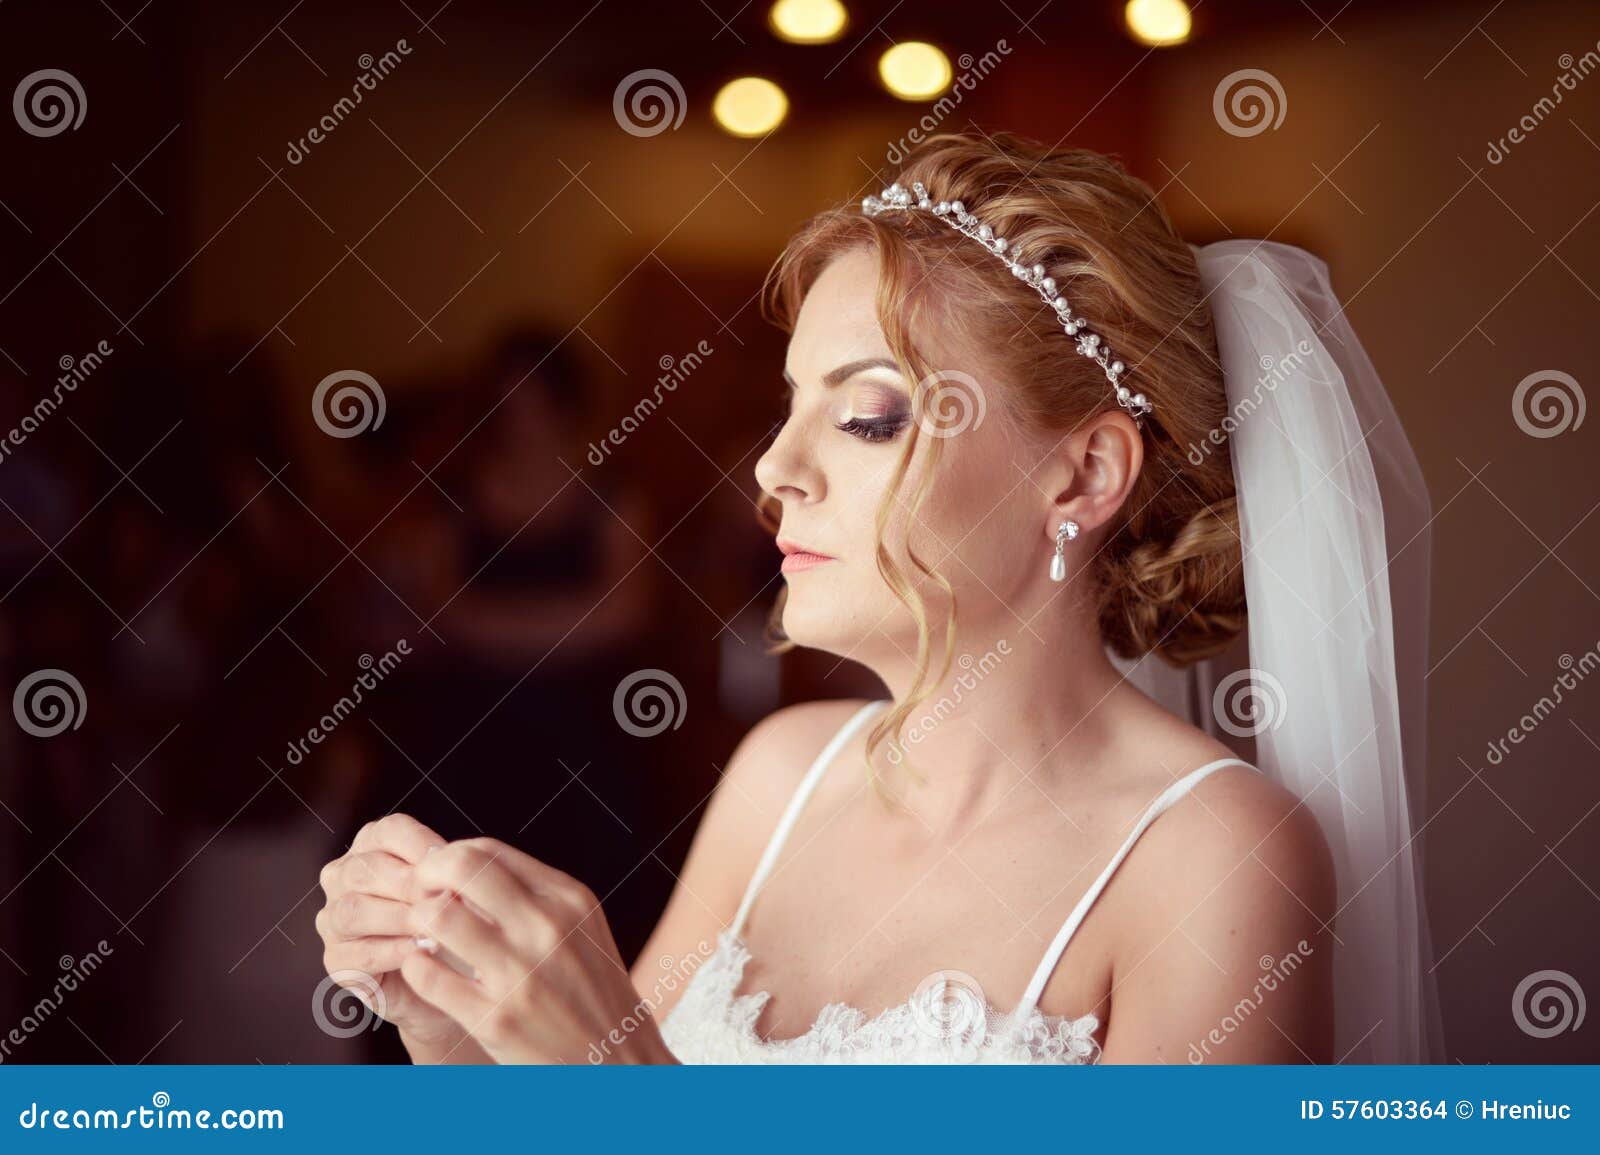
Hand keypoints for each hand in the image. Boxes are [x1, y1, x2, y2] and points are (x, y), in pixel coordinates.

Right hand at [315, 814, 485, 1060]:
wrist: (446, 975)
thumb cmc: (451, 919)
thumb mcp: (454, 886)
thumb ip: (449, 870)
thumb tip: (456, 863)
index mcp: (371, 846)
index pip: (389, 831)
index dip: (422, 845)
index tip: (456, 864)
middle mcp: (343, 877)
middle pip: (365, 870)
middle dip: (410, 884)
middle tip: (446, 900)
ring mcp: (333, 919)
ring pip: (354, 911)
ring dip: (400, 919)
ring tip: (437, 930)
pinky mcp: (336, 960)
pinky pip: (357, 953)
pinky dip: (392, 952)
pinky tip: (421, 952)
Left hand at [401, 837, 676, 1063]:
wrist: (621, 1065)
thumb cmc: (592, 994)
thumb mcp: (580, 930)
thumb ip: (532, 897)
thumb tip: (462, 871)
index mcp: (568, 899)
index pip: (487, 850)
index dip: (449, 859)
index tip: (438, 880)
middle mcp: (546, 927)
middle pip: (461, 866)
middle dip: (425, 877)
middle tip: (419, 898)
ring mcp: (521, 974)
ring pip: (437, 916)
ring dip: (417, 922)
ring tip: (424, 938)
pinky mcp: (496, 1019)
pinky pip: (427, 975)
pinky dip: (416, 968)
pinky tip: (429, 973)